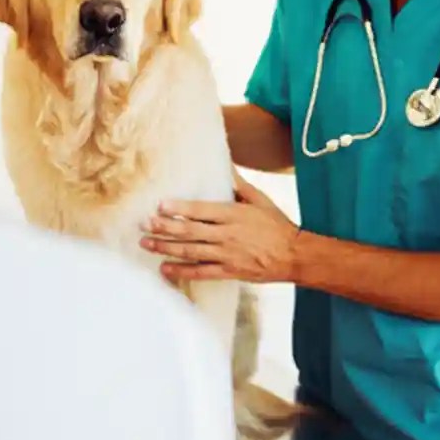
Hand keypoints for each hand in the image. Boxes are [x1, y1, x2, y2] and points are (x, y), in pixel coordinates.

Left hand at [139, 174, 301, 283]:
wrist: (294, 255)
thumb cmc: (277, 225)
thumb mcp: (260, 200)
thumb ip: (239, 185)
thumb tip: (226, 166)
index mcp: (233, 214)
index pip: (201, 210)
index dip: (179, 208)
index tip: (160, 205)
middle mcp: (227, 234)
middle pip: (190, 231)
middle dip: (164, 227)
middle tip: (144, 224)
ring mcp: (227, 255)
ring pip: (190, 251)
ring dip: (166, 247)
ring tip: (146, 243)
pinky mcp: (229, 271)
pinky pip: (200, 273)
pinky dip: (181, 271)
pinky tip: (164, 268)